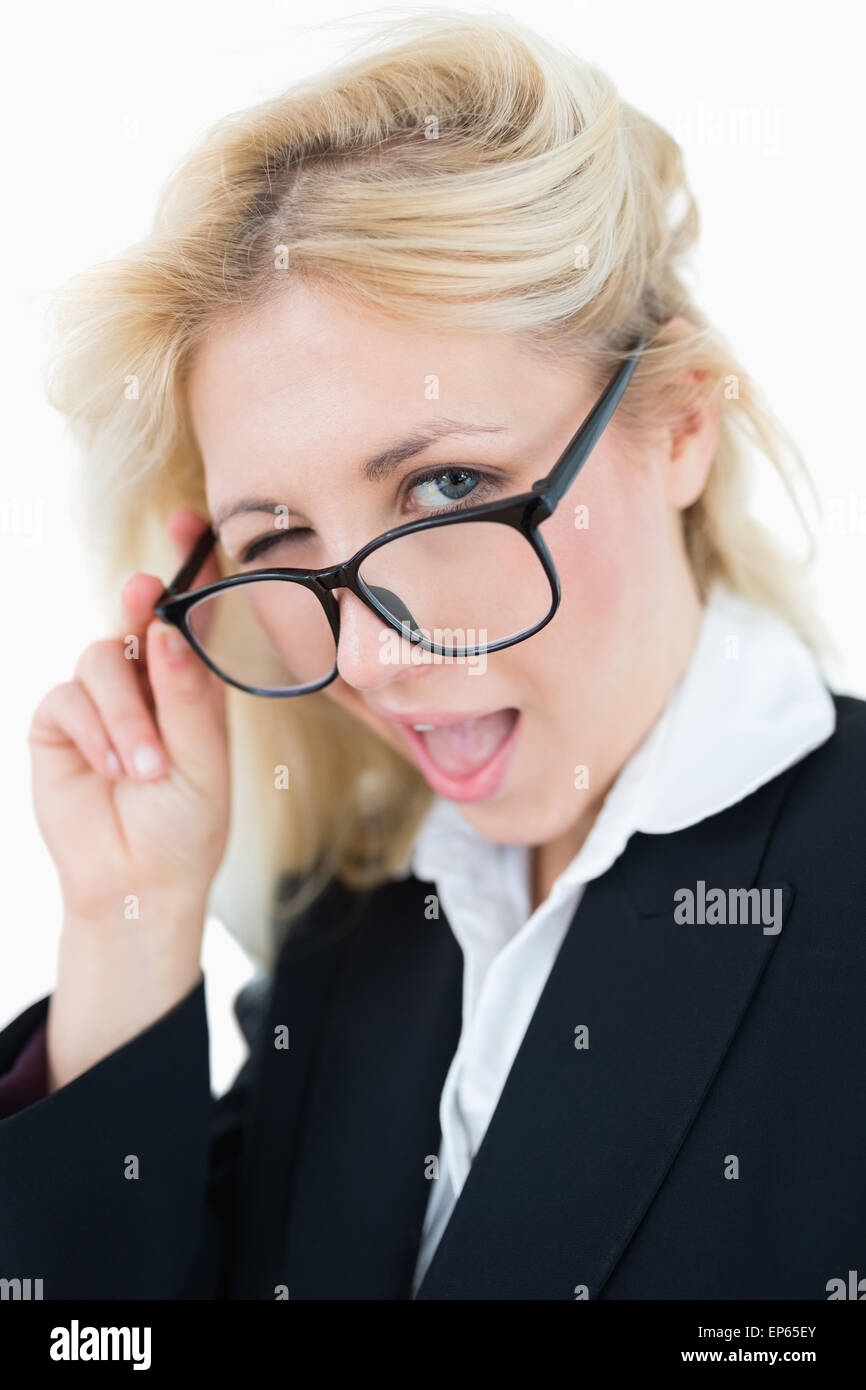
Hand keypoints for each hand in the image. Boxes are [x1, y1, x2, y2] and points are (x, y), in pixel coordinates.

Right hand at [27, 508, 230, 1086]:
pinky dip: (96, 730)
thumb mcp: (204, 762)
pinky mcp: (59, 720)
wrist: (139, 879)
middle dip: (144, 603)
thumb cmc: (186, 824)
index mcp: (191, 684)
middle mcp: (146, 681)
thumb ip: (188, 698)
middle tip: (147, 596)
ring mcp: (99, 698)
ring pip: (102, 658)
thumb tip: (168, 633)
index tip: (191, 524)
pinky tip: (116, 767)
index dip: (190, 568)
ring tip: (145, 767)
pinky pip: (69, 696)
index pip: (190, 617)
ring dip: (126, 714)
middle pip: (138, 617)